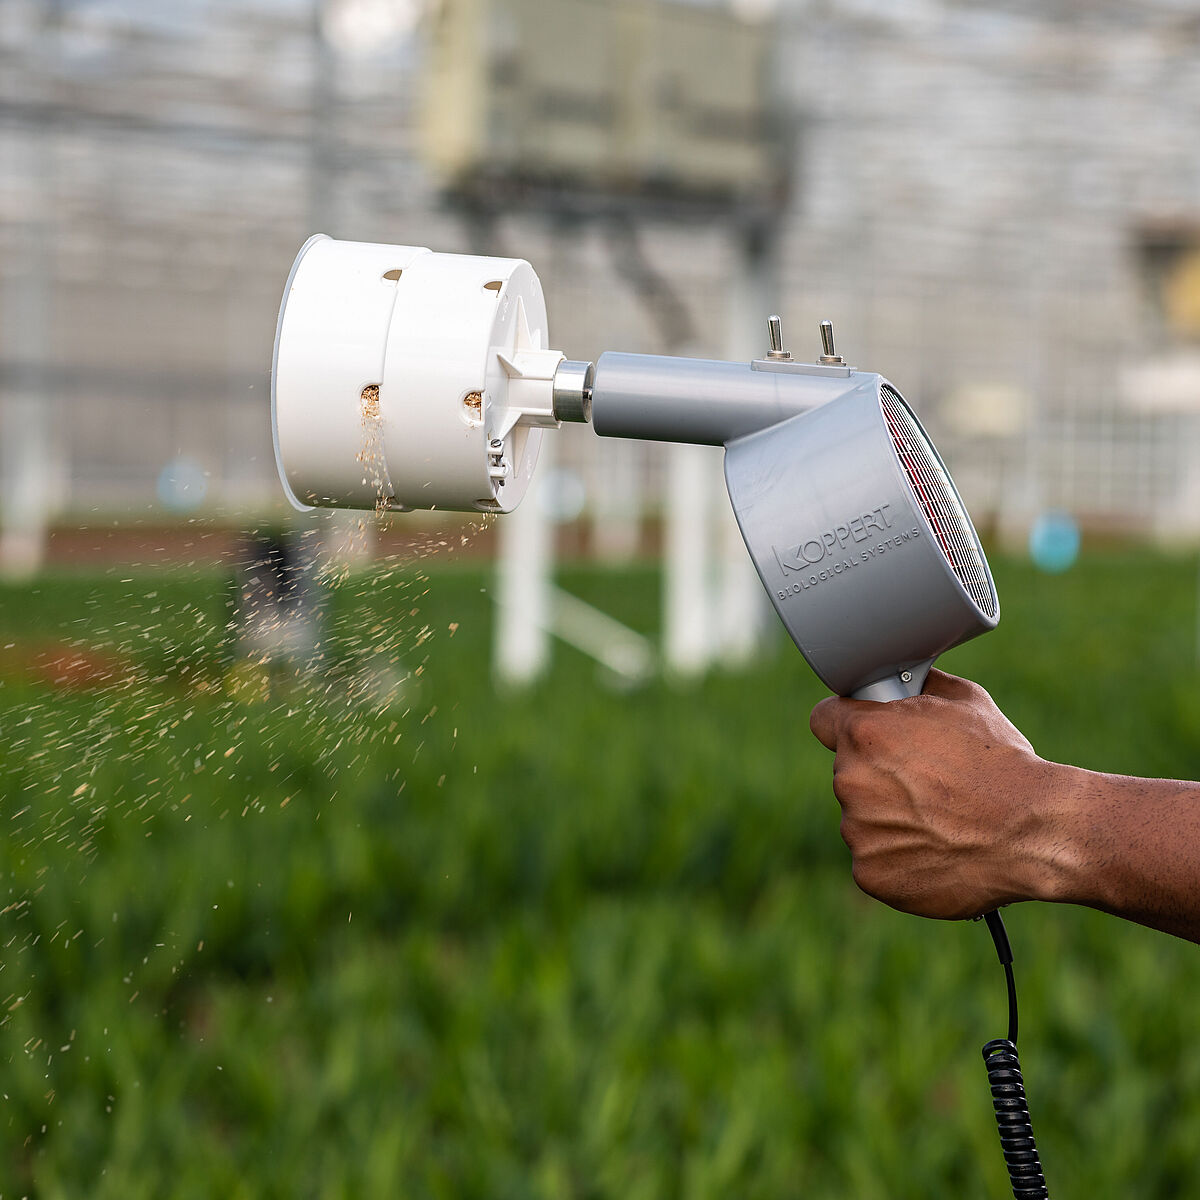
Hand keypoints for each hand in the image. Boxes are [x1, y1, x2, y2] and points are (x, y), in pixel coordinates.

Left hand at [809, 669, 1059, 919]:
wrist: (1034, 831)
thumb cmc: (1003, 763)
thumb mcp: (965, 701)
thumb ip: (920, 687)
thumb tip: (906, 676)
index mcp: (865, 732)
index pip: (824, 720)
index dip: (845, 724)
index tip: (864, 735)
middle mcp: (851, 779)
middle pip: (849, 771)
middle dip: (878, 774)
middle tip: (926, 783)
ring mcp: (857, 830)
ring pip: (862, 817)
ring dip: (889, 818)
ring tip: (940, 820)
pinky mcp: (869, 872)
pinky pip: (874, 859)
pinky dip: (898, 858)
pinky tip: (936, 851)